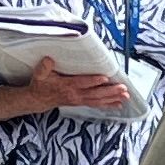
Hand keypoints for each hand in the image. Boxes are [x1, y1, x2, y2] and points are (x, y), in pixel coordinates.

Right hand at [0, 65, 128, 120]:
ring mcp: (79, 100)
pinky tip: (118, 104)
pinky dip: (108, 104)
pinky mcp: (81, 102)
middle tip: (122, 88)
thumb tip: (49, 59)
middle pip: (95, 93)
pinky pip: (97, 104)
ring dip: (113, 98)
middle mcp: (75, 94)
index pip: (82, 83)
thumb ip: (44, 67)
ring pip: (98, 100)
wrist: (39, 100)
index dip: (93, 81)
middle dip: (110, 91)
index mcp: (66, 86)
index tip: (105, 78)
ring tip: (125, 96)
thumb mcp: (39, 74)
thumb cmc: (41, 85)